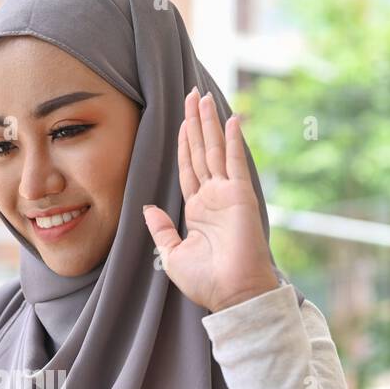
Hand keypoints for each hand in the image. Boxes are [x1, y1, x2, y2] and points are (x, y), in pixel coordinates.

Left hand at [143, 86, 279, 312]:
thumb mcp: (172, 254)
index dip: (184, 142)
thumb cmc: (206, 282)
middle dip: (196, 122)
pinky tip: (230, 119)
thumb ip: (161, 229)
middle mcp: (213, 197)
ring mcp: (228, 194)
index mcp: (197, 209)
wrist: (232, 294)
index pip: (188, 167)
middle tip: (192, 93)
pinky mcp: (241, 196)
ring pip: (215, 150)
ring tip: (203, 96)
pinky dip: (233, 140)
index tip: (182, 118)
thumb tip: (148, 207)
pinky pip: (235, 162)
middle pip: (201, 151)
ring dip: (209, 123)